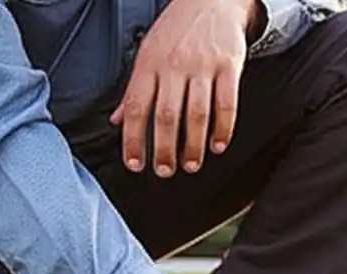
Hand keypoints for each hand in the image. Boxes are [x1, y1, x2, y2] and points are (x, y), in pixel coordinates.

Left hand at [109, 0, 257, 177]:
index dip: (133, 140)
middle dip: (164, 150)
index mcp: (149, 64)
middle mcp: (174, 66)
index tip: (136, 164)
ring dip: (193, 145)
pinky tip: (217, 145)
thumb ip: (135, 89)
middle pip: (166, 116)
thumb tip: (117, 120)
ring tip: (191, 164)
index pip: (136, 108)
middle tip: (165, 171)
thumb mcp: (147, 53)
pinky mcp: (229, 65)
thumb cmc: (177, 29)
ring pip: (197, 114)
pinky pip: (227, 104)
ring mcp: (202, 66)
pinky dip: (223, 129)